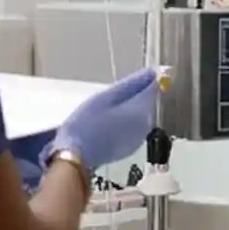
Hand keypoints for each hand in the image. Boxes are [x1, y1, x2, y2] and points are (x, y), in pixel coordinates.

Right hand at [40, 68, 158, 169]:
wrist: (76, 155)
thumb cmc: (87, 123)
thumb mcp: (106, 97)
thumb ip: (131, 85)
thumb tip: (151, 74)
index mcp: (141, 110)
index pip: (152, 88)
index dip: (141, 80)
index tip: (125, 81)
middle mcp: (146, 125)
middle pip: (146, 102)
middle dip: (132, 96)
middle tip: (109, 97)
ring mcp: (139, 138)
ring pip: (139, 115)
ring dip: (127, 109)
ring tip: (105, 110)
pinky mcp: (130, 148)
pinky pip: (133, 127)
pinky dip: (124, 121)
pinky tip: (108, 123)